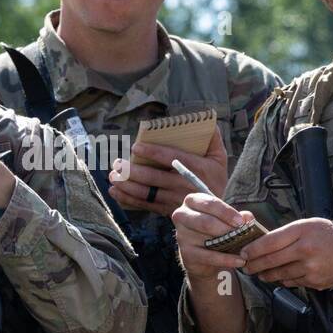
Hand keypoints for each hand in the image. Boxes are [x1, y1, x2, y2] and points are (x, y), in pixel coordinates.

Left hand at [110, 127, 228, 216]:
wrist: (218, 211)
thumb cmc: (215, 179)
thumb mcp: (220, 158)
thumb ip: (213, 138)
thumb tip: (207, 120)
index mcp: (196, 168)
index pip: (171, 158)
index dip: (152, 153)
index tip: (136, 147)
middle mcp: (183, 185)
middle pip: (154, 178)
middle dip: (133, 171)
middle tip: (117, 163)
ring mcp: (174, 200)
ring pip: (147, 193)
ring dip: (127, 185)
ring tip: (113, 176)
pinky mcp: (167, 211)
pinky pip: (145, 205)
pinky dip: (128, 200)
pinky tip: (116, 192)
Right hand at [171, 192, 252, 282]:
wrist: (204, 255)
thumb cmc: (216, 229)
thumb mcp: (226, 219)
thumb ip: (238, 216)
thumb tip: (247, 217)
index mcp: (192, 201)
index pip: (210, 203)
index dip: (227, 212)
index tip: (241, 221)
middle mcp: (182, 215)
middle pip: (206, 221)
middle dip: (227, 228)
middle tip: (242, 234)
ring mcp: (181, 235)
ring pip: (206, 238)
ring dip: (228, 243)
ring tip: (244, 249)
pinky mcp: (186, 253)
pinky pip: (208, 256)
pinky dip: (226, 260)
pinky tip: (240, 261)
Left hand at [241, 219, 332, 289]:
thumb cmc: (331, 234)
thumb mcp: (308, 224)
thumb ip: (286, 234)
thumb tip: (262, 244)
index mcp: (302, 231)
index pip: (270, 242)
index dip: (253, 249)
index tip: (243, 253)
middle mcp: (306, 250)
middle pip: (272, 260)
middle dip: (255, 265)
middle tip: (245, 267)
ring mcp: (312, 268)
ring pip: (280, 274)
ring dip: (267, 275)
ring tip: (259, 273)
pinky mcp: (316, 282)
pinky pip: (294, 282)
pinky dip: (285, 279)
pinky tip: (280, 276)